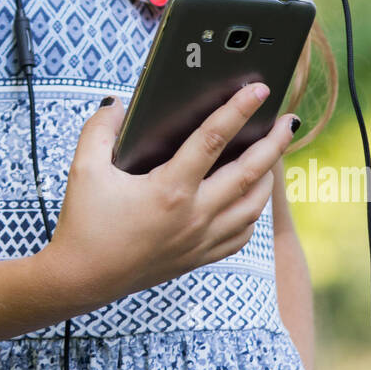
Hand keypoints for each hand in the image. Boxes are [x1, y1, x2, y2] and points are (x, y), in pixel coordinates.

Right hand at [46, 81, 294, 307]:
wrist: (82, 278)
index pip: (214, 139)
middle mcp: (193, 215)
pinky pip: (241, 234)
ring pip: (253, 206)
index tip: (259, 90)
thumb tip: (117, 104)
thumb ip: (100, 129)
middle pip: (250, 173)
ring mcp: (200, 239)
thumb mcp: (85, 168)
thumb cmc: (84, 223)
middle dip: (275, 144)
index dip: (238, 110)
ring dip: (268, 178)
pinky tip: (250, 198)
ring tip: (274, 155)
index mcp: (169, 190)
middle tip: (288, 121)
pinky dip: (253, 212)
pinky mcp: (198, 257)